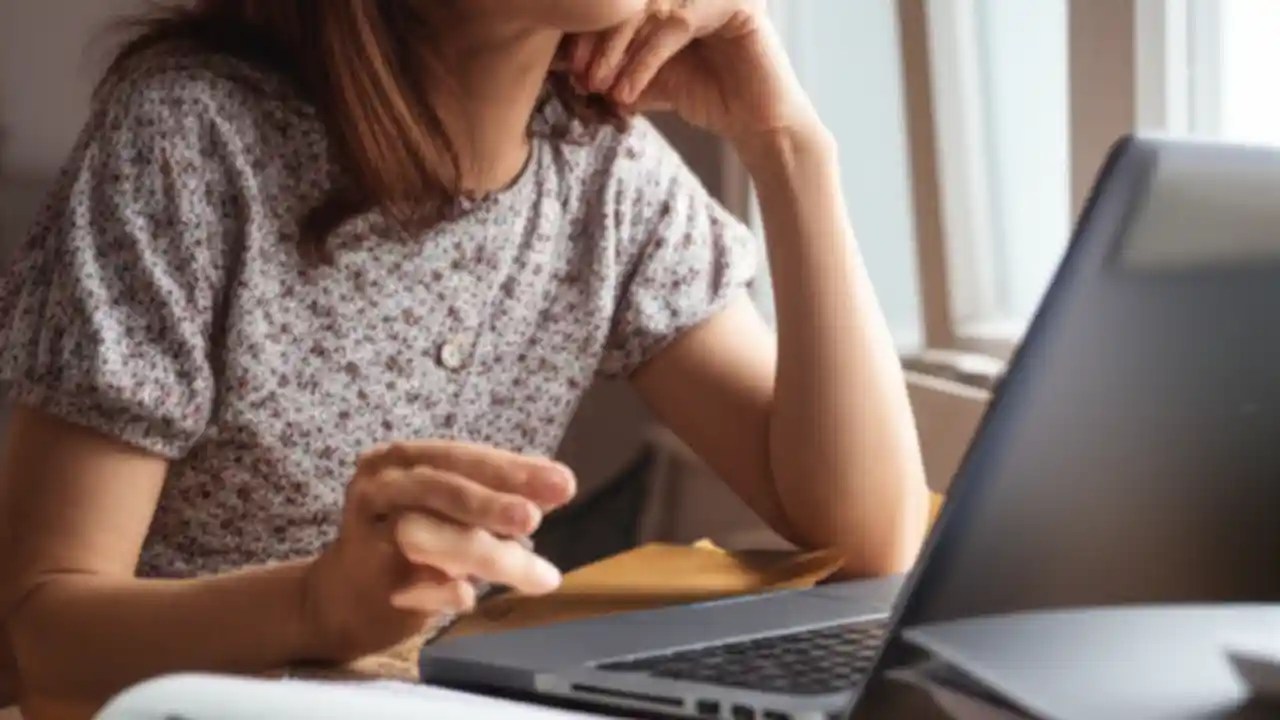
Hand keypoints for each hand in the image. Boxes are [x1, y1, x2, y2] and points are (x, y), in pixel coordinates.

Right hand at [301, 441, 575, 660]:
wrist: (340, 598)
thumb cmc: (407, 543)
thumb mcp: (449, 511)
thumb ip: (495, 497)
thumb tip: (559, 487)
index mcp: (403, 460)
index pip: (462, 456)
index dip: (512, 469)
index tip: (563, 484)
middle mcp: (379, 486)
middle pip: (438, 488)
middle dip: (489, 502)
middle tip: (533, 518)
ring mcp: (366, 532)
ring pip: (424, 535)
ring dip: (481, 552)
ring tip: (534, 571)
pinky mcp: (364, 578)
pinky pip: (409, 583)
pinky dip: (440, 592)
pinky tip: (467, 598)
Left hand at [562, 0, 816, 143]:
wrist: (755, 124)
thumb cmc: (706, 96)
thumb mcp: (647, 75)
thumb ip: (613, 63)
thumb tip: (558, 62)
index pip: (625, 2)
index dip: (591, 28)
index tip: (568, 66)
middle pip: (634, 0)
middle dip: (600, 38)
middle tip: (580, 75)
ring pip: (651, 8)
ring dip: (618, 50)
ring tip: (599, 86)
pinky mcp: (735, 3)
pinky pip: (676, 24)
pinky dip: (645, 60)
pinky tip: (626, 90)